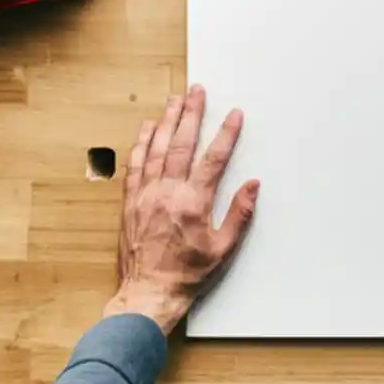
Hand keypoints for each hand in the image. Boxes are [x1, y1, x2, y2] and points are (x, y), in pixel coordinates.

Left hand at [103, 85, 260, 334]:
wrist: (148, 292)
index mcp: (193, 203)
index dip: (226, 134)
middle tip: (197, 91)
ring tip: (175, 100)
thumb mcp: (223, 248)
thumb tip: (253, 185)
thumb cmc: (187, 274)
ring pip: (157, 148)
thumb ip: (239, 214)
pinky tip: (147, 128)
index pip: (213, 159)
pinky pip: (135, 165)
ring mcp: (145, 195)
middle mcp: (167, 193)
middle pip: (181, 143)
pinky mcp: (130, 202)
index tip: (235, 114)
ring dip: (167, 121)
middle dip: (191, 114)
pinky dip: (141, 144)